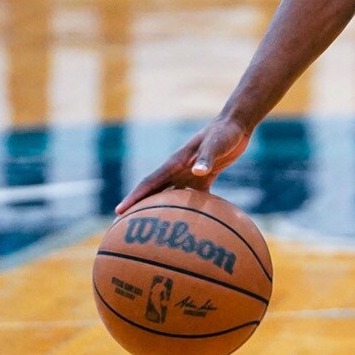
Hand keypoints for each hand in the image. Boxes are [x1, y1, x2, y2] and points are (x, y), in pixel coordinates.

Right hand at [115, 116, 250, 213]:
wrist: (236, 124)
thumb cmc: (223, 133)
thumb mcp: (215, 144)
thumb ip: (206, 158)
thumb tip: (198, 172)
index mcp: (175, 163)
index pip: (149, 183)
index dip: (134, 197)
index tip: (119, 211)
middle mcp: (179, 169)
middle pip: (155, 192)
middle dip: (141, 207)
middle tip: (128, 226)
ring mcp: (190, 173)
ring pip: (172, 196)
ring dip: (163, 210)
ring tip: (156, 229)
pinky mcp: (205, 176)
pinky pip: (195, 196)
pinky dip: (193, 209)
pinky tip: (193, 224)